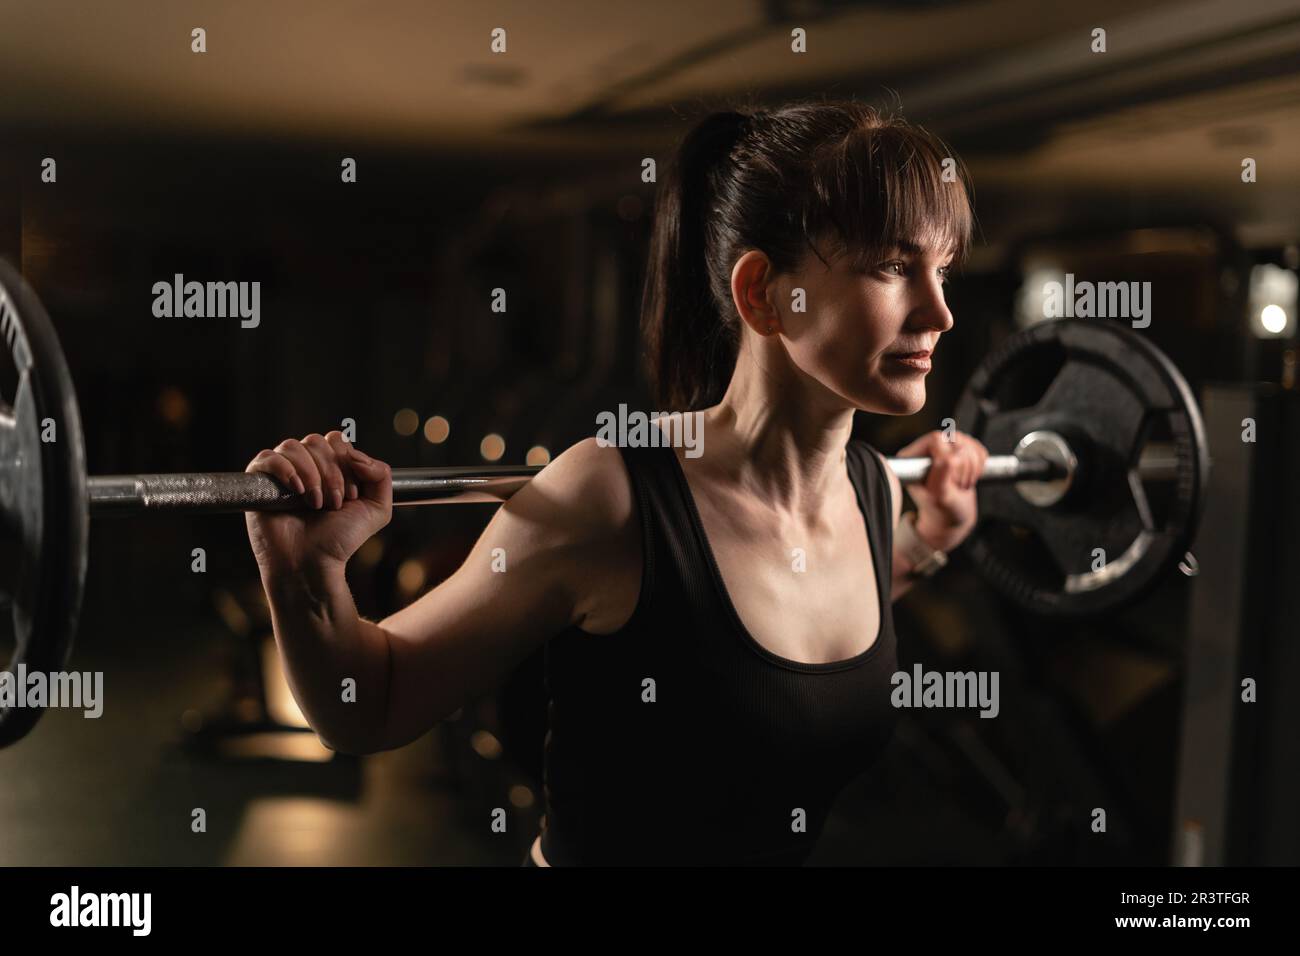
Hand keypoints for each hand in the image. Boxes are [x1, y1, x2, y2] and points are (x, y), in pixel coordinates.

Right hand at [243, 431, 392, 576]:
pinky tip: (297, 491)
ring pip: (294, 446)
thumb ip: (382, 476)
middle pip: (317, 442)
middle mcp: (305, 465)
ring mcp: (282, 472)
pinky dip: (286, 470)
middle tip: (334, 504)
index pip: (337, 440)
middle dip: (331, 473)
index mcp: (330, 466)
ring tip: (315, 504)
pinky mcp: (259, 482)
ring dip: (311, 475)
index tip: (350, 496)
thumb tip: (358, 454)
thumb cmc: (339, 539)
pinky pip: (269, 458)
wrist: (311, 564)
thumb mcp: (377, 509)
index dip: (346, 462)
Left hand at [895, 429, 988, 552]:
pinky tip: (971, 477)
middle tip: (958, 484)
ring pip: (968, 442)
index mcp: (911, 458)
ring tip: (962, 482)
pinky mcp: (959, 451)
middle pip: (955, 438)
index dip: (950, 458)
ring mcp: (943, 449)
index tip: (950, 479)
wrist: (953, 519)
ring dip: (973, 466)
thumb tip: (951, 455)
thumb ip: (942, 473)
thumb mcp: (940, 495)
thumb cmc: (942, 510)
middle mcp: (925, 450)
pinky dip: (980, 464)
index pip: (937, 439)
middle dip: (964, 465)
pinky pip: (978, 447)